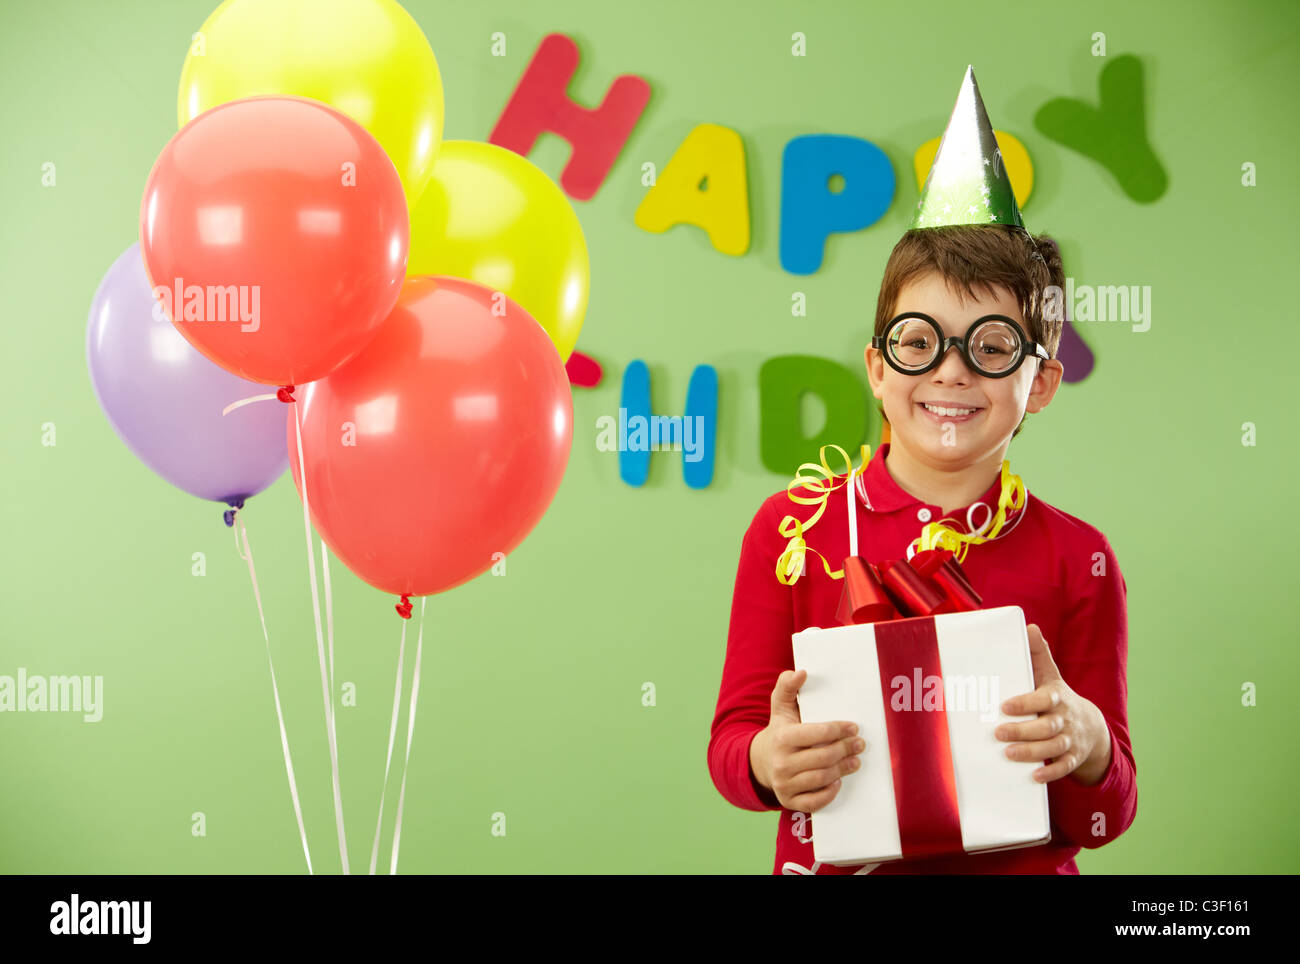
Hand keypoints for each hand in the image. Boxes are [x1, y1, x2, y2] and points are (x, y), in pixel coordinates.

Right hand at [751, 670, 863, 812]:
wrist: (761, 761)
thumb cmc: (779, 731)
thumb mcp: (780, 706)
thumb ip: (787, 686)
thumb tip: (801, 672)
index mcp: (782, 738)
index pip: (817, 733)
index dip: (838, 730)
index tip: (853, 727)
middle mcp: (781, 762)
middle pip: (823, 757)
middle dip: (846, 750)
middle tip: (860, 744)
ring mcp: (784, 784)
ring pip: (822, 778)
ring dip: (843, 770)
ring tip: (856, 761)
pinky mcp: (789, 801)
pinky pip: (814, 802)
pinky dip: (828, 794)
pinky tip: (838, 782)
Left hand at [995, 624, 1112, 784]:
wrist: (1090, 725)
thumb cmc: (1057, 697)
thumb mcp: (1050, 675)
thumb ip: (1038, 654)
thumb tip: (1029, 627)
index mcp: (1057, 697)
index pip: (1044, 700)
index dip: (1026, 704)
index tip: (1005, 706)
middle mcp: (1065, 719)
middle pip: (1047, 727)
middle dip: (1023, 731)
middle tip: (998, 733)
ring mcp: (1070, 740)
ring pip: (1053, 747)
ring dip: (1031, 753)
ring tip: (1008, 754)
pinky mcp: (1073, 758)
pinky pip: (1064, 767)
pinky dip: (1050, 773)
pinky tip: (1034, 776)